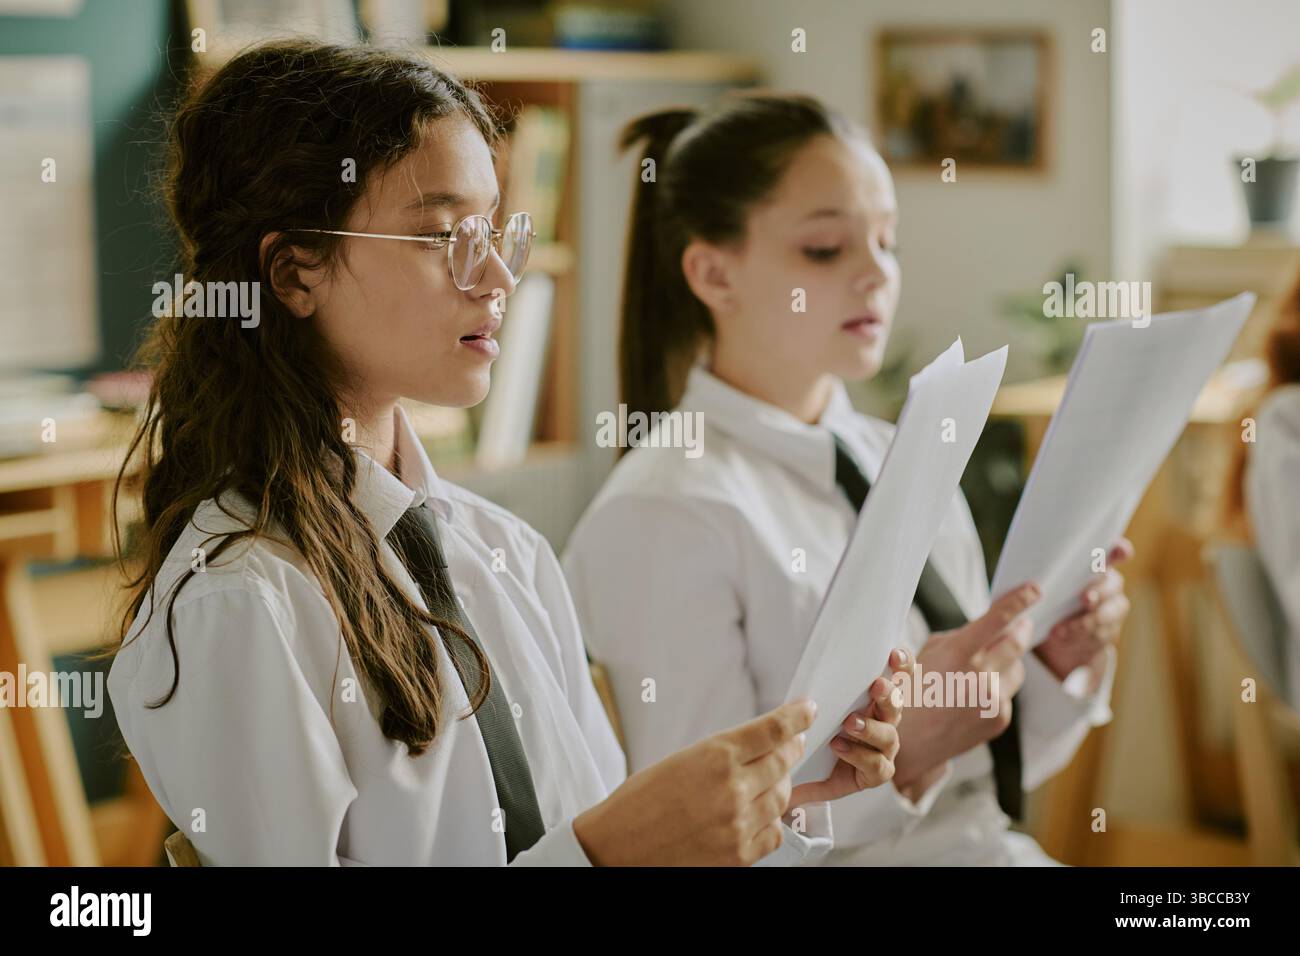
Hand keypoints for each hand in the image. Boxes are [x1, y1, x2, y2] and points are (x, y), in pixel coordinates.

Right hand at [572, 700, 815, 865]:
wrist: (617, 846)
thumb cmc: (640, 801)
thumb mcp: (681, 759)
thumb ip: (723, 753)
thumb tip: (760, 744)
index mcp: (715, 756)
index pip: (773, 730)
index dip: (796, 717)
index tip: (807, 710)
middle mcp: (731, 789)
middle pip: (783, 762)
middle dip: (792, 749)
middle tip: (794, 743)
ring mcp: (738, 824)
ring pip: (783, 797)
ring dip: (781, 784)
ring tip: (771, 778)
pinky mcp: (739, 855)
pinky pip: (773, 832)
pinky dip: (770, 820)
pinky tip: (759, 813)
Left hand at [788, 647, 913, 806]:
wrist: (799, 772)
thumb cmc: (810, 729)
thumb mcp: (809, 704)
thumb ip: (816, 686)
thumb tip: (809, 659)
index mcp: (873, 697)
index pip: (898, 675)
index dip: (902, 664)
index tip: (894, 654)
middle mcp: (884, 720)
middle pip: (896, 703)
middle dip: (889, 693)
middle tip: (876, 686)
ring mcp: (883, 748)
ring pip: (889, 736)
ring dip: (871, 727)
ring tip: (849, 722)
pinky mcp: (876, 773)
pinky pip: (878, 765)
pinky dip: (859, 755)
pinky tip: (839, 746)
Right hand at [892, 583, 1039, 792]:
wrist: (909, 743)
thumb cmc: (911, 691)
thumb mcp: (928, 653)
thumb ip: (961, 638)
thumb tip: (992, 626)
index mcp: (958, 654)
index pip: (997, 620)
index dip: (1019, 601)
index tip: (1035, 588)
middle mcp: (980, 676)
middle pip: (1017, 642)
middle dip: (1022, 628)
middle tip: (1024, 622)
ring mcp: (993, 700)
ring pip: (1016, 669)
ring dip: (1008, 661)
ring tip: (984, 668)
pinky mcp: (1000, 718)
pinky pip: (1008, 692)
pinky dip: (998, 687)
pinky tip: (974, 695)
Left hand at [1036, 538, 1133, 683]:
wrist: (1055, 632)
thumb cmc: (1048, 596)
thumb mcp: (1045, 582)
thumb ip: (1047, 572)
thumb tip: (1026, 565)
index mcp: (1096, 564)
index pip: (1116, 552)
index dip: (1120, 551)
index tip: (1121, 551)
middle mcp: (1110, 584)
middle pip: (1112, 585)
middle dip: (1099, 591)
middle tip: (1085, 598)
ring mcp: (1113, 609)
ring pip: (1107, 615)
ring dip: (1083, 623)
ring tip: (1059, 631)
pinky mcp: (1109, 633)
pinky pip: (1099, 636)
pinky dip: (1079, 639)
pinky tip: (1062, 639)